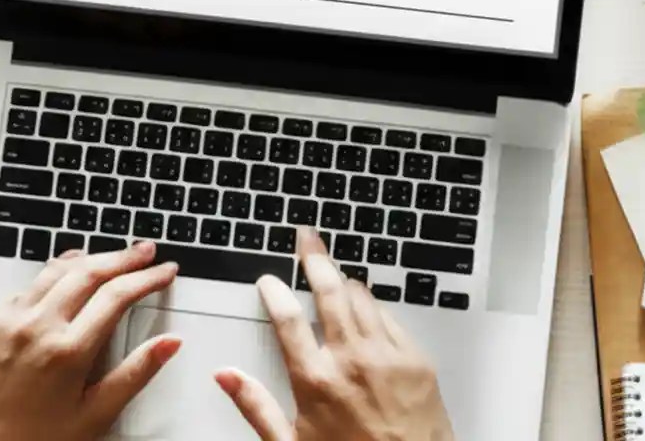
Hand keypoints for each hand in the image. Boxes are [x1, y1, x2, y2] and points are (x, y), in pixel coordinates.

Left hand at [0, 242, 180, 440]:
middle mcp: (36, 327)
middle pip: (89, 272)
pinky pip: (24, 288)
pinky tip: (61, 281)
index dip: (147, 278)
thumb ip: (135, 374)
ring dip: (88, 259)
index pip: (117, 296)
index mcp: (67, 352)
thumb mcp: (94, 416)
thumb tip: (168, 344)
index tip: (164, 272)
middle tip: (145, 253)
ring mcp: (7, 320)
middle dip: (123, 258)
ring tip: (109, 256)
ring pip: (55, 270)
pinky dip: (49, 278)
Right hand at [214, 230, 454, 440]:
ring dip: (345, 280)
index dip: (275, 291)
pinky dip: (376, 308)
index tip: (270, 280)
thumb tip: (226, 377)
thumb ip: (256, 406)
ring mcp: (388, 356)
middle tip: (308, 238)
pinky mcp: (417, 361)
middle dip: (315, 258)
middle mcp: (352, 360)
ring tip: (334, 271)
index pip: (288, 318)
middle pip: (329, 290)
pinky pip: (392, 317)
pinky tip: (367, 308)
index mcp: (316, 380)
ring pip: (363, 298)